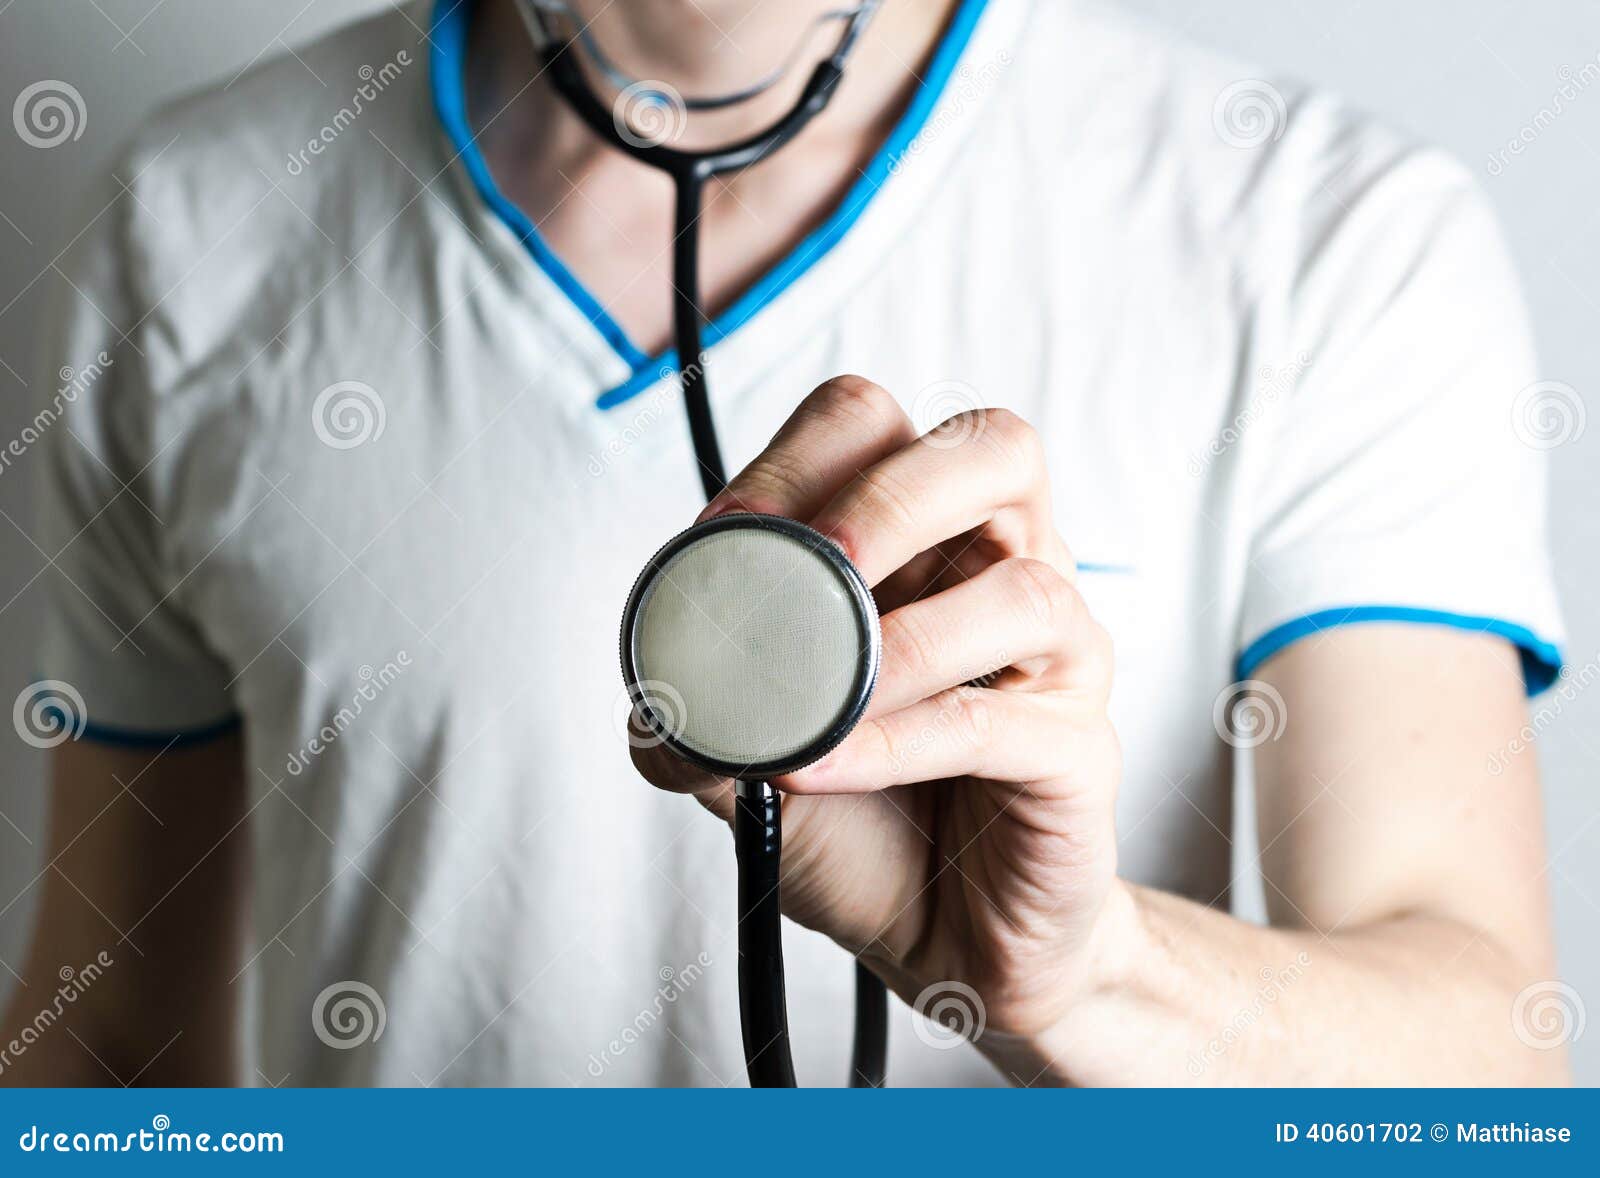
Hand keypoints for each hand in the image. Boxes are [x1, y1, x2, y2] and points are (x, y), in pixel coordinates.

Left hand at [631, 376, 1124, 1062]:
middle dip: (890, 500)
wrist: (939, 940)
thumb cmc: (857, 820)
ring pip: (1025, 591)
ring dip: (900, 647)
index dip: (798, 458)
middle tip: (814, 568)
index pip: (878, 427)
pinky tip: (826, 763)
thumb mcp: (744, 753)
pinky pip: (1002, 724)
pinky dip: (900, 740)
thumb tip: (662, 674)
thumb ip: (699, 703)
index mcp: (923, 539)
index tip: (724, 536)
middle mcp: (1004, 571)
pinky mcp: (1080, 751)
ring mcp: (1057, 659)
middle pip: (996, 451)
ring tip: (816, 710)